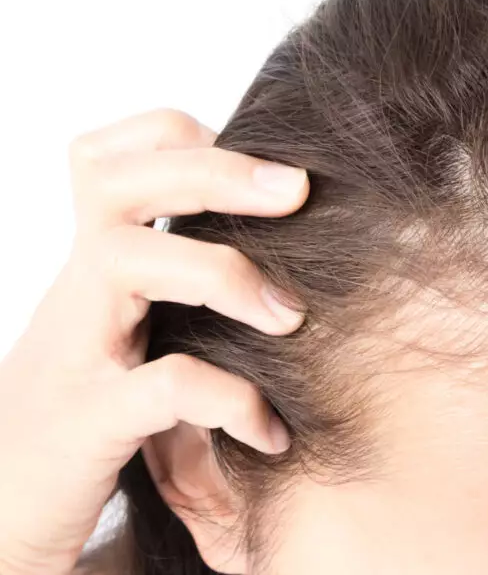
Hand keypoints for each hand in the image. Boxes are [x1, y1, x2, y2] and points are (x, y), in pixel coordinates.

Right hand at [0, 110, 309, 574]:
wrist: (6, 508)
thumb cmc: (93, 409)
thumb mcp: (129, 329)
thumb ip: (179, 279)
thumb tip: (285, 239)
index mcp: (95, 262)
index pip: (110, 157)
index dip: (186, 139)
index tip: (263, 172)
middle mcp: (77, 292)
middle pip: (116, 181)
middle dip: (216, 171)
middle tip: (299, 189)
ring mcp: (75, 352)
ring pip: (124, 260)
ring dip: (225, 274)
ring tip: (291, 316)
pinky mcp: (88, 423)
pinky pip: (165, 386)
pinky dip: (232, 399)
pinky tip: (270, 428)